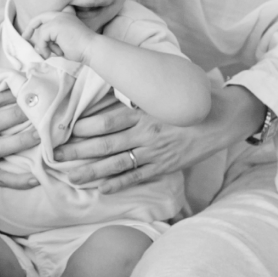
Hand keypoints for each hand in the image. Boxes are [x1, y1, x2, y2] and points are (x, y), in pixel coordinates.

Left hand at [23, 9, 95, 61]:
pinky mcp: (55, 25)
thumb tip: (38, 47)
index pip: (49, 16)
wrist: (91, 48)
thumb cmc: (81, 49)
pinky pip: (42, 37)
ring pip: (41, 32)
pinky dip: (45, 47)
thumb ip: (52, 42)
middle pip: (40, 17)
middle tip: (25, 37)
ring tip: (55, 53)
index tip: (31, 32)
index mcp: (67, 16)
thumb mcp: (63, 44)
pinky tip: (55, 52)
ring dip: (45, 45)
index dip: (39, 23)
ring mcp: (58, 18)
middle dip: (30, 27)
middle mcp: (62, 14)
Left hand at [54, 102, 230, 193]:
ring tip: (72, 176)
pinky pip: (138, 177)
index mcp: (144, 113)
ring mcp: (155, 152)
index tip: (65, 129)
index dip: (86, 126)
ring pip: (118, 164)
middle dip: (78, 151)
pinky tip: (102, 189)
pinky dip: (120, 183)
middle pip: (106, 144)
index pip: (109, 120)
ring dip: (92, 171)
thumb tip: (110, 87)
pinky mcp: (164, 166)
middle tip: (56, 156)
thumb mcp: (160, 95)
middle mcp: (146, 134)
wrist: (221, 120)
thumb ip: (136, 96)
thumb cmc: (187, 104)